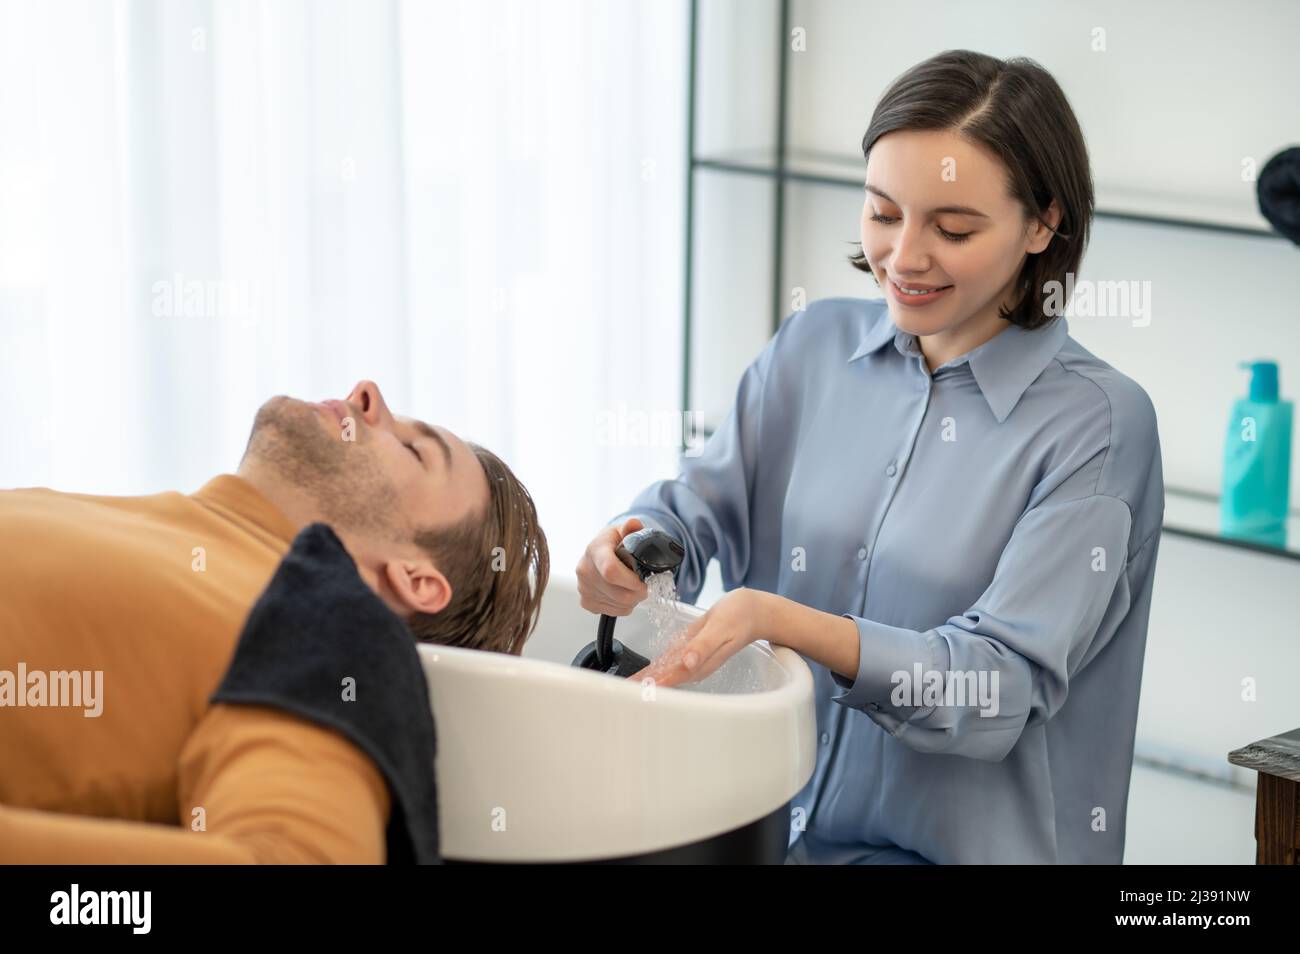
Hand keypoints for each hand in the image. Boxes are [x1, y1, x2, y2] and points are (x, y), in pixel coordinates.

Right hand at [575, 517, 648, 615]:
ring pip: (618, 604)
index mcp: (595, 550)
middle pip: (618, 593)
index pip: (610, 571)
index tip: (644, 581)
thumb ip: (631, 528)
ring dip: (632, 599)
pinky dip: (623, 606)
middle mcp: (585, 569)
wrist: (601, 553)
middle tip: (645, 585)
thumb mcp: (624, 531)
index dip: (631, 581)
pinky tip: (623, 592)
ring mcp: (583, 587)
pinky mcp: (586, 601)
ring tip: (633, 587)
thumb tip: (633, 524)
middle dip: (638, 592)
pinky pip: (613, 611)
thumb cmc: (615, 543)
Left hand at [628, 587, 766, 687]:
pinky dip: (656, 667)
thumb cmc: (739, 617)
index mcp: (699, 663)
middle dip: (644, 686)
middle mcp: (695, 664)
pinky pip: (670, 661)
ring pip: (665, 671)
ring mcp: (692, 657)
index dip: (651, 686)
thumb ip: (703, 647)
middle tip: (622, 691)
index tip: (634, 691)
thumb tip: (687, 663)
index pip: (670, 679)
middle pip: (664, 679)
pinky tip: (645, 672)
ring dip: (647, 679)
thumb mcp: (720, 629)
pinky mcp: (691, 647)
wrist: (753, 610)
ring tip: (628, 685)